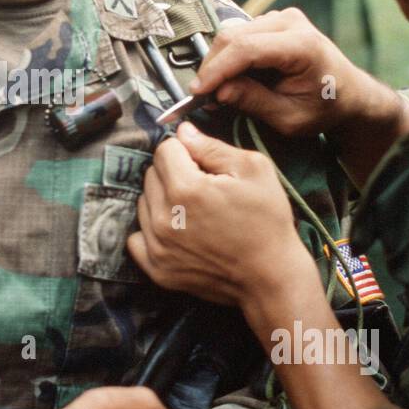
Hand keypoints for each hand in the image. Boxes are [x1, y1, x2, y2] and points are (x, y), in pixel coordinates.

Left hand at [129, 123, 319, 318]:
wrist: (271, 277)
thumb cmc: (267, 221)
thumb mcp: (253, 169)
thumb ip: (211, 146)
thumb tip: (182, 131)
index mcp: (185, 189)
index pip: (164, 150)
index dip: (187, 152)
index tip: (204, 166)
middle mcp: (163, 218)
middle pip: (151, 175)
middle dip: (174, 174)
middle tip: (203, 189)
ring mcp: (157, 247)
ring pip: (143, 203)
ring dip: (162, 201)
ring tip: (193, 212)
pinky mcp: (157, 269)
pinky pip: (136, 238)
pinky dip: (151, 231)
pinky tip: (177, 232)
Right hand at [190, 7, 398, 138]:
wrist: (348, 93)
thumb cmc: (323, 109)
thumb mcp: (290, 118)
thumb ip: (254, 102)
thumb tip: (218, 92)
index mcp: (302, 45)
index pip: (246, 49)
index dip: (217, 69)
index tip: (198, 93)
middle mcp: (291, 22)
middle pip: (234, 36)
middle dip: (212, 67)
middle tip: (202, 97)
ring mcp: (282, 17)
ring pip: (232, 34)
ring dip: (218, 62)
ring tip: (217, 91)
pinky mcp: (273, 21)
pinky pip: (239, 35)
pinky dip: (228, 57)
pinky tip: (230, 79)